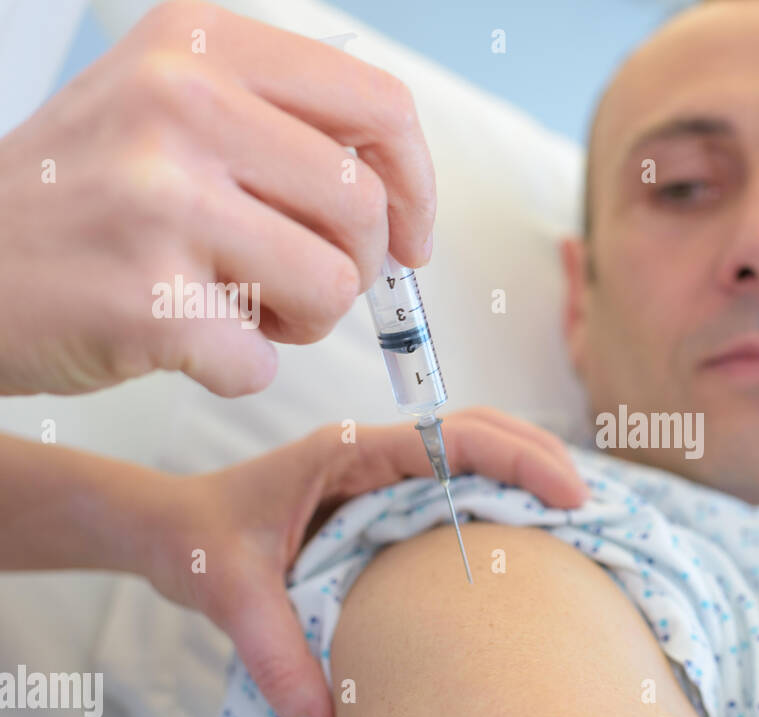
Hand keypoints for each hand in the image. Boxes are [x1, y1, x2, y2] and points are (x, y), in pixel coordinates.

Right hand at [0, 0, 434, 396]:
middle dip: (356, 266)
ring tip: (236, 304)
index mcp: (200, 45)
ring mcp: (161, 200)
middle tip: (299, 280)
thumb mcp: (166, 106)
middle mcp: (180, 104)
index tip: (410, 234)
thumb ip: (281, 125)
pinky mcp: (147, 298)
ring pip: (334, 286)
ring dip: (302, 319)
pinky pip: (264, 359)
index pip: (378, 103)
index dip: (416, 183)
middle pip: (366, 208)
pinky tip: (180, 337)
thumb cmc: (79, 197)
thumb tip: (404, 196)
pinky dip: (237, 366)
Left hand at [145, 408, 587, 716]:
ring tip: (576, 511)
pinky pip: (458, 480)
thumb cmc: (201, 542)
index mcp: (346, 454)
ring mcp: (385, 470)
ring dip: (528, 468)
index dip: (518, 458)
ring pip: (475, 449)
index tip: (569, 493)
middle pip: (480, 429)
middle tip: (589, 504)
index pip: (450, 437)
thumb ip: (278, 660)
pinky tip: (529, 527)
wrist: (172, 530)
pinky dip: (503, 492)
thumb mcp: (233, 596)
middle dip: (540, 455)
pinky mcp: (388, 494)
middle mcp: (374, 453)